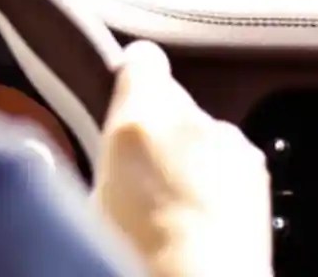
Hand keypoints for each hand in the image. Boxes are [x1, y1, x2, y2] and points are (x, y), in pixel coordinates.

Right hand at [94, 41, 271, 276]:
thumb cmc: (137, 257)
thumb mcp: (87, 203)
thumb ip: (94, 157)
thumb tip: (60, 155)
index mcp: (138, 118)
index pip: (140, 60)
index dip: (133, 76)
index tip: (125, 92)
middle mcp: (190, 121)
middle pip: (172, 101)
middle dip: (157, 128)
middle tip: (137, 174)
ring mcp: (231, 144)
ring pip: (202, 132)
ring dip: (189, 155)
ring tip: (170, 204)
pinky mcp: (258, 173)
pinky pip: (230, 160)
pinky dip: (218, 179)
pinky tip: (199, 217)